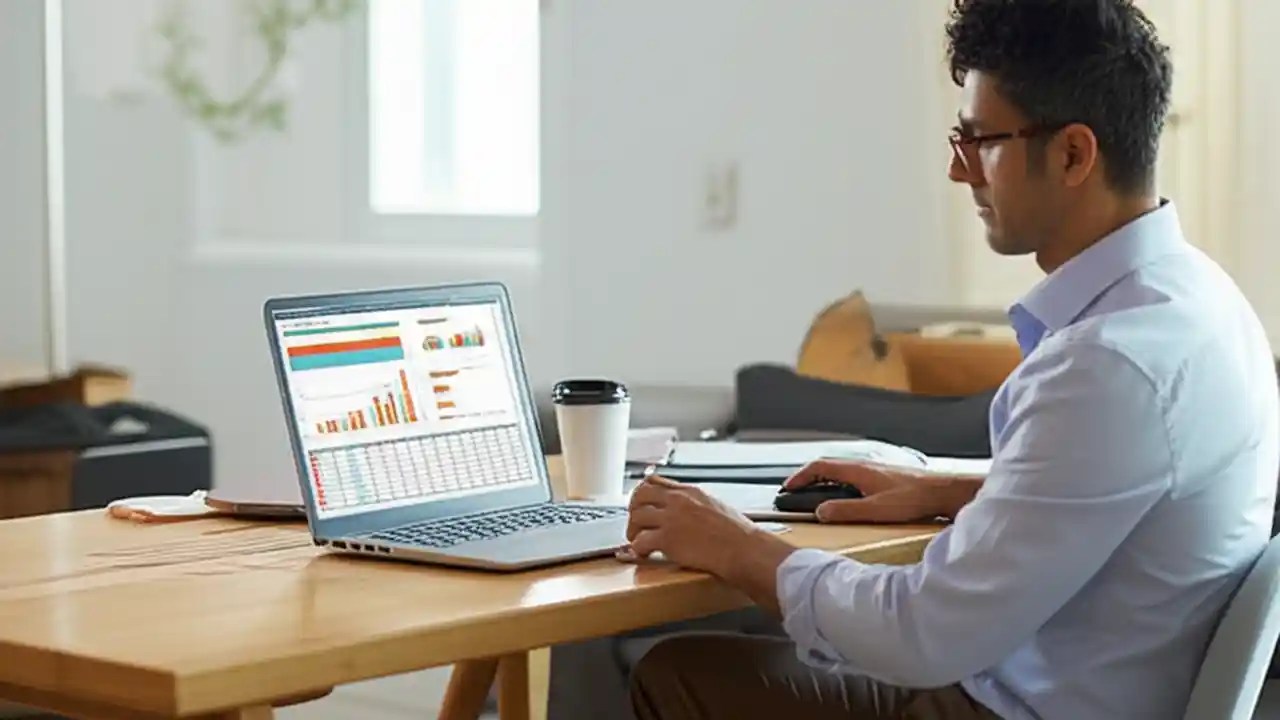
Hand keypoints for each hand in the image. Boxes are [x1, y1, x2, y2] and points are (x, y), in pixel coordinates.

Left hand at [623, 475, 764, 574]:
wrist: (743, 549)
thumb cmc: (738, 534)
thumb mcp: (716, 506)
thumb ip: (696, 505)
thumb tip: (688, 513)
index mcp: (690, 492)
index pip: (655, 482)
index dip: (642, 493)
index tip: (640, 504)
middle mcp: (677, 501)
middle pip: (640, 495)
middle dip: (633, 510)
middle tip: (635, 524)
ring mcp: (671, 519)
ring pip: (636, 517)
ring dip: (633, 531)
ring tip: (637, 542)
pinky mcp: (667, 539)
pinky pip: (640, 542)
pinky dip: (638, 549)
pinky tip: (644, 555)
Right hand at [784, 459, 948, 523]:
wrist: (943, 493)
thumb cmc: (914, 498)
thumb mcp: (876, 510)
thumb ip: (846, 511)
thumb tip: (821, 512)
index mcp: (858, 470)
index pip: (820, 467)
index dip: (800, 476)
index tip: (788, 487)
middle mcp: (864, 467)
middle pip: (828, 468)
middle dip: (808, 479)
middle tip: (796, 492)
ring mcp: (874, 471)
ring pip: (840, 473)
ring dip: (824, 483)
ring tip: (815, 498)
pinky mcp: (883, 479)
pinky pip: (852, 479)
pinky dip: (839, 487)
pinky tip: (845, 500)